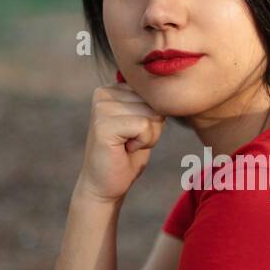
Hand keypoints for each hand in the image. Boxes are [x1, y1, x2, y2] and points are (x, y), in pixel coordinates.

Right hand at [77, 79, 165, 202]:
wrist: (106, 185)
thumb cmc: (127, 156)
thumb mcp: (143, 121)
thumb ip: (150, 102)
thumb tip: (168, 84)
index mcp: (112, 89)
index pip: (154, 93)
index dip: (154, 118)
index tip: (133, 133)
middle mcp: (104, 93)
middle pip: (154, 103)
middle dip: (152, 127)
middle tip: (130, 142)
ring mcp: (101, 108)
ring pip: (152, 114)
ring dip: (148, 137)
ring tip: (127, 145)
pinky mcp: (103, 125)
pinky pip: (144, 127)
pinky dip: (143, 142)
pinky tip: (125, 149)